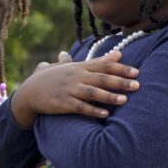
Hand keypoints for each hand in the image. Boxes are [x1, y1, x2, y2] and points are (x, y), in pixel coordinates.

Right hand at [10, 51, 139, 125]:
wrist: (30, 93)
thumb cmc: (52, 79)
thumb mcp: (69, 66)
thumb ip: (95, 61)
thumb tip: (115, 54)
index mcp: (79, 67)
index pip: (103, 65)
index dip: (120, 68)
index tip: (136, 71)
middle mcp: (76, 77)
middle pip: (101, 78)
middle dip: (120, 81)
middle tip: (137, 85)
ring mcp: (69, 90)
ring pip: (92, 92)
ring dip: (109, 96)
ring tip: (125, 100)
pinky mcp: (63, 103)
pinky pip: (80, 107)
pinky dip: (93, 110)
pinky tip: (105, 114)